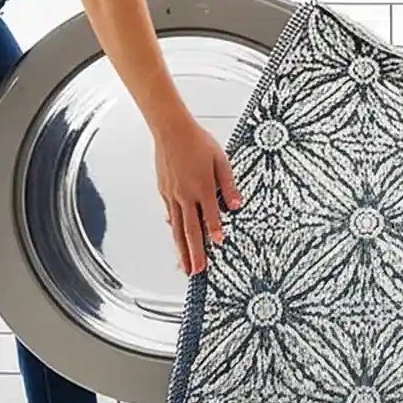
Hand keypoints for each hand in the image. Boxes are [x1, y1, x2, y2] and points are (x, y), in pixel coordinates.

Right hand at [154, 115, 241, 274]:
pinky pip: (170, 214)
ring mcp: (172, 195)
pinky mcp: (164, 191)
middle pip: (190, 230)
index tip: (219, 245)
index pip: (210, 216)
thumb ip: (229, 185)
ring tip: (184, 265)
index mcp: (202, 188)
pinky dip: (173, 228)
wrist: (171, 130)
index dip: (215, 232)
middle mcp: (185, 195)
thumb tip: (237, 203)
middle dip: (194, 253)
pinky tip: (175, 235)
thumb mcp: (221, 160)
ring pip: (177, 228)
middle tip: (196, 271)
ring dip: (181, 249)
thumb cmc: (197, 141)